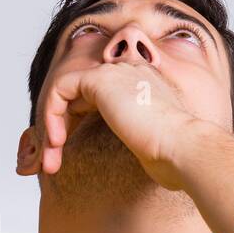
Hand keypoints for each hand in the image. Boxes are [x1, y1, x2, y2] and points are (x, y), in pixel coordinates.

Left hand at [40, 63, 221, 190]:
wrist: (183, 148)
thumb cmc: (174, 155)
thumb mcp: (149, 143)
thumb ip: (134, 136)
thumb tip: (130, 150)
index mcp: (141, 84)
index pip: (97, 95)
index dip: (76, 122)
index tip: (67, 152)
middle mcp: (128, 72)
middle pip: (77, 94)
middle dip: (58, 127)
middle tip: (51, 161)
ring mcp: (114, 72)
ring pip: (65, 93)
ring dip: (51, 126)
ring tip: (50, 160)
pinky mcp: (99, 80)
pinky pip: (59, 89)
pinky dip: (50, 115)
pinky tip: (56, 142)